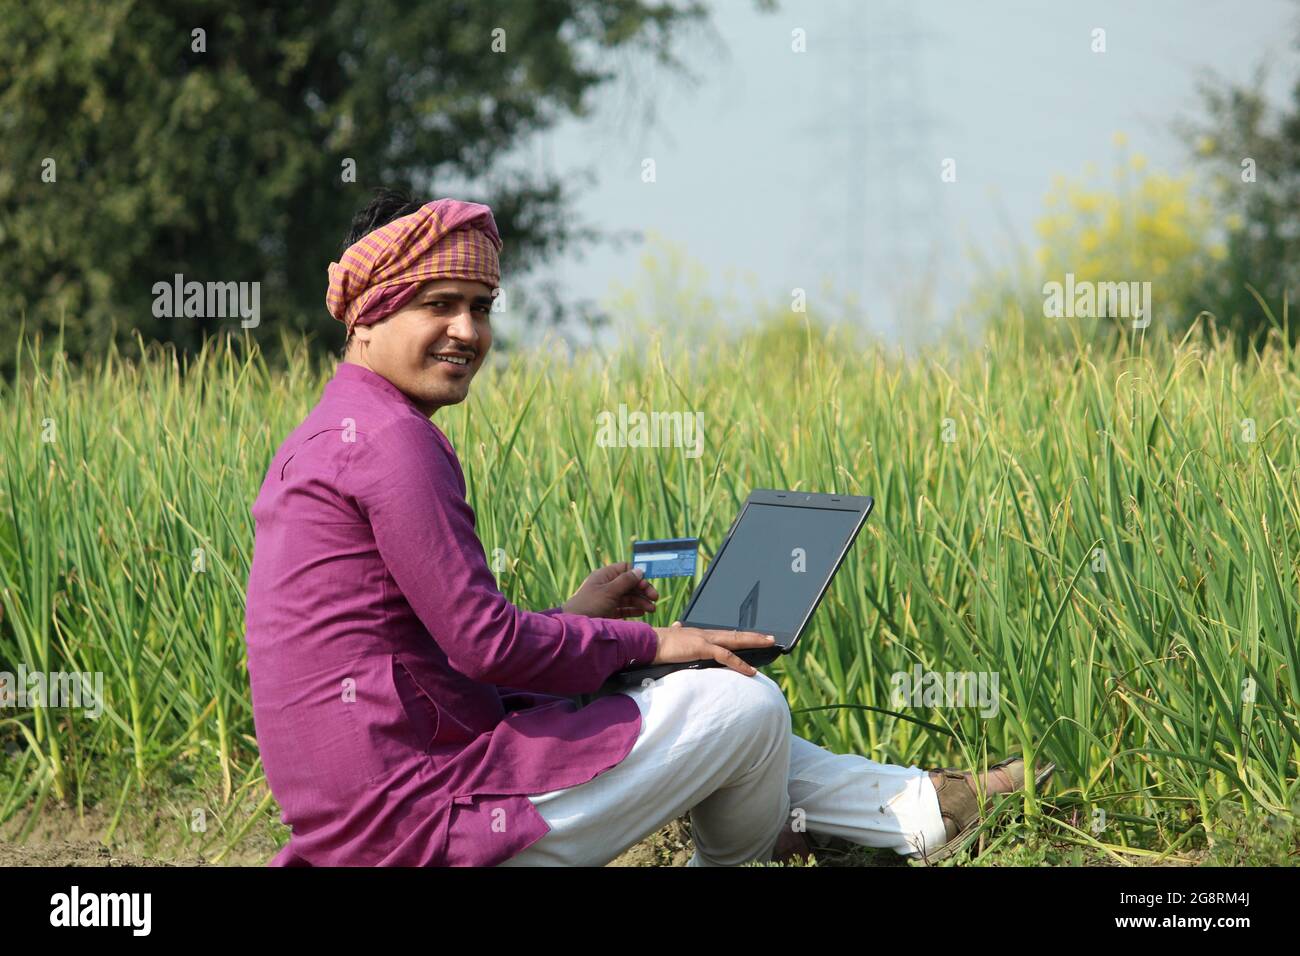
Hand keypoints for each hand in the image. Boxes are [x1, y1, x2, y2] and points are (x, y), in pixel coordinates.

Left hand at [561, 562, 658, 618]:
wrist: (575, 626)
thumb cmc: (590, 604)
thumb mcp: (609, 591)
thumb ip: (626, 581)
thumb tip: (640, 570)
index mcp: (605, 575)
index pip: (626, 569)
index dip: (637, 575)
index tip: (647, 583)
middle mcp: (608, 585)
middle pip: (630, 584)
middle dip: (643, 590)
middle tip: (655, 598)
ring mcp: (608, 599)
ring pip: (629, 597)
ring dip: (641, 602)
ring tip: (652, 609)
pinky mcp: (609, 612)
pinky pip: (624, 608)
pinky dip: (634, 610)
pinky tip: (642, 613)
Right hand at [649, 621, 775, 676]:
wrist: (647, 643)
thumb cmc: (656, 644)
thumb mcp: (671, 639)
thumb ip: (677, 634)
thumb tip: (677, 627)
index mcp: (698, 634)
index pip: (724, 635)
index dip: (738, 637)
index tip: (751, 638)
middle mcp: (704, 633)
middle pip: (735, 634)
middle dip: (754, 636)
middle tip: (771, 638)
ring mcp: (704, 639)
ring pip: (735, 640)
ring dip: (753, 642)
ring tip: (769, 644)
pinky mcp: (701, 648)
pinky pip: (726, 656)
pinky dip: (740, 664)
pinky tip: (750, 670)